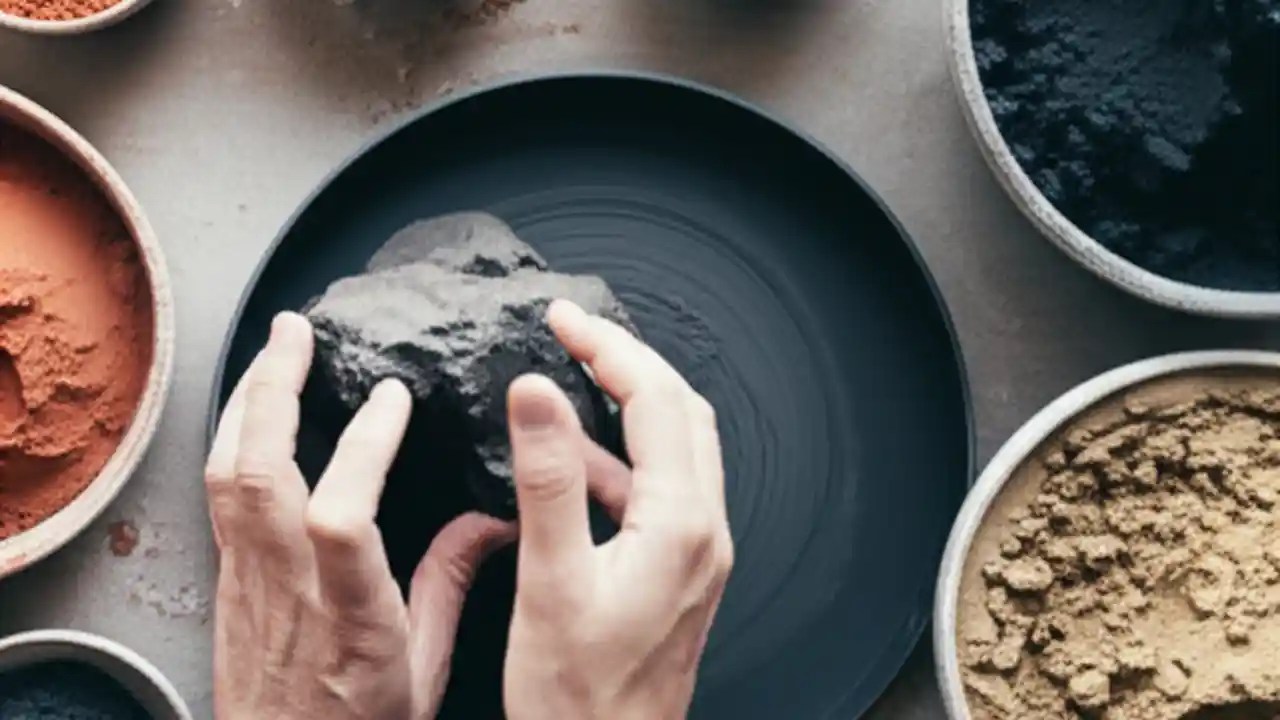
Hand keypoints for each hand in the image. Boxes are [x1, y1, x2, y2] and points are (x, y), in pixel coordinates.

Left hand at [205, 312, 512, 719]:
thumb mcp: (426, 671)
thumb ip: (450, 585)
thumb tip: (491, 519)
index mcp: (350, 618)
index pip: (339, 520)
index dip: (362, 449)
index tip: (393, 398)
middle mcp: (288, 589)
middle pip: (259, 476)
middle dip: (275, 390)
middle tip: (297, 333)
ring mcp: (247, 580)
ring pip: (227, 476)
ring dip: (248, 401)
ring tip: (273, 350)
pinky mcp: (227, 577)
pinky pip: (217, 491)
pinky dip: (234, 435)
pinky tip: (253, 409)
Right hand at [503, 300, 734, 719]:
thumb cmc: (578, 698)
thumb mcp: (551, 581)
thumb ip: (548, 479)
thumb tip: (538, 390)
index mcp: (681, 525)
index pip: (656, 400)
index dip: (608, 346)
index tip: (562, 317)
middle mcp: (703, 532)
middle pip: (681, 413)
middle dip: (628, 360)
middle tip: (573, 331)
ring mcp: (697, 553)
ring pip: (675, 448)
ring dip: (628, 406)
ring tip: (570, 379)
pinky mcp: (679, 571)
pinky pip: (659, 490)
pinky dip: (619, 460)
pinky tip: (573, 466)